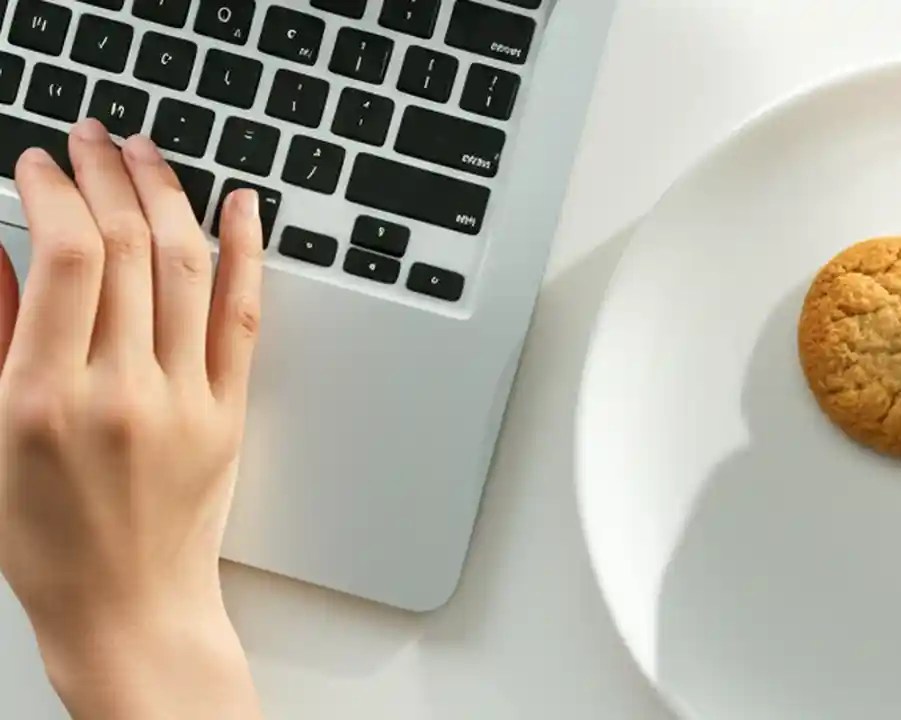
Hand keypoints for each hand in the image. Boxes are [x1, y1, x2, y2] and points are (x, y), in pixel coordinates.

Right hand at [0, 120, 263, 717]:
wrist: (127, 609)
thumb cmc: (47, 540)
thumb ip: (5, 345)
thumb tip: (18, 261)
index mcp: (43, 397)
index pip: (62, 256)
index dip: (54, 190)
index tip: (41, 163)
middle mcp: (120, 389)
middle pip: (125, 246)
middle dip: (106, 172)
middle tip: (93, 136)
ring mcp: (185, 398)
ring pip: (186, 266)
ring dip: (167, 193)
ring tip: (147, 150)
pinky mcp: (230, 412)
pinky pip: (243, 315)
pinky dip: (245, 251)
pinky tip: (240, 206)